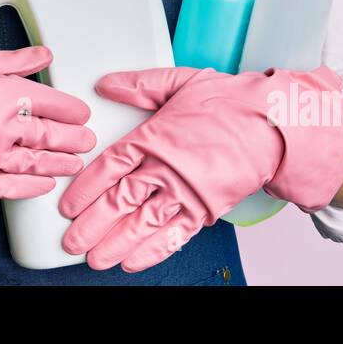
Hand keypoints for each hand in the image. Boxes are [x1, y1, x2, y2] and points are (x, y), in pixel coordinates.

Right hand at [0, 46, 95, 240]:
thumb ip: (12, 60)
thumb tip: (43, 53)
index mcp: (6, 92)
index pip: (56, 102)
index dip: (73, 109)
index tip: (80, 113)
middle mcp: (6, 126)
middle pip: (54, 135)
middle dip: (75, 138)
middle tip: (87, 139)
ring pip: (40, 163)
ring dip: (62, 163)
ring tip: (75, 162)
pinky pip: (16, 188)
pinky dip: (35, 187)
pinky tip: (45, 183)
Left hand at [58, 65, 342, 271]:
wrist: (274, 123)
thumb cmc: (230, 101)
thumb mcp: (180, 82)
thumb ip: (139, 85)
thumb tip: (106, 84)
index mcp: (154, 137)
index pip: (108, 166)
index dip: (84, 188)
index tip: (68, 204)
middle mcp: (166, 168)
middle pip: (118, 201)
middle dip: (91, 225)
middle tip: (72, 242)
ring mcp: (186, 192)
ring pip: (141, 223)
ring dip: (115, 243)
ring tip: (94, 259)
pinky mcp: (206, 209)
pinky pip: (174, 236)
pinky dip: (152, 251)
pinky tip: (132, 261)